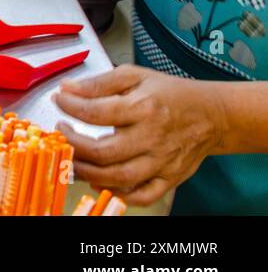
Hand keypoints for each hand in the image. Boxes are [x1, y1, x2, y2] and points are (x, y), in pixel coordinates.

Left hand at [54, 65, 227, 206]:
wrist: (212, 115)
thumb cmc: (171, 94)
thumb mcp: (135, 76)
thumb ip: (99, 83)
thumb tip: (67, 89)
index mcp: (143, 107)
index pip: (96, 112)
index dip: (70, 107)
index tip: (58, 102)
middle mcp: (152, 137)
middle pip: (104, 152)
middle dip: (73, 145)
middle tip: (61, 134)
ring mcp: (162, 161)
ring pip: (118, 177)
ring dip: (87, 172)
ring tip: (72, 159)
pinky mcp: (169, 178)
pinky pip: (143, 195)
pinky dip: (119, 194)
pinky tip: (100, 182)